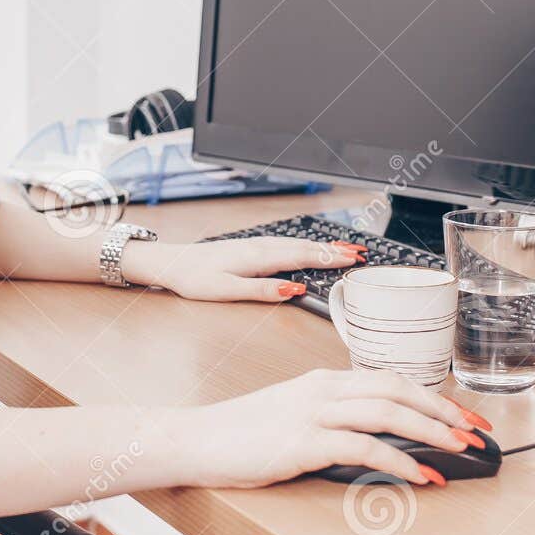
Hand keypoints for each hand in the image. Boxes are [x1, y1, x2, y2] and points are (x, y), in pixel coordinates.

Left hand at [129, 237, 365, 302]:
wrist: (173, 262)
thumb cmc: (196, 278)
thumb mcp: (227, 291)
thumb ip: (262, 291)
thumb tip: (293, 290)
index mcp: (259, 258)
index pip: (302, 256)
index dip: (330, 258)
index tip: (353, 258)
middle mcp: (261, 247)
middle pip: (305, 247)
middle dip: (333, 249)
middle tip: (361, 252)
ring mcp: (257, 244)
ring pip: (297, 243)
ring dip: (322, 245)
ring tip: (345, 248)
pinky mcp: (252, 246)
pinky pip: (286, 243)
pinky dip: (305, 245)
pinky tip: (311, 247)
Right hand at [176, 368, 492, 487]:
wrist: (195, 440)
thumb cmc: (241, 433)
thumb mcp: (294, 416)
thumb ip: (334, 420)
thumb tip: (379, 440)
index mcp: (324, 380)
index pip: (392, 379)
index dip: (434, 396)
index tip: (464, 415)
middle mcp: (323, 388)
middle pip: (399, 388)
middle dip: (445, 409)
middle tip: (478, 430)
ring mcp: (312, 412)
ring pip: (388, 411)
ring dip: (431, 431)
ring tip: (460, 450)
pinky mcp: (302, 441)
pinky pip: (362, 446)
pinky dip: (398, 460)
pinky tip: (418, 474)